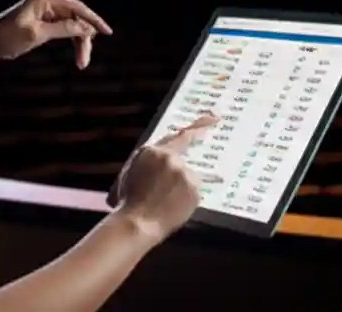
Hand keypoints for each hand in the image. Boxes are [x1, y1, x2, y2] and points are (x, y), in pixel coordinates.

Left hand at [0, 0, 113, 68]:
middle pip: (75, 17)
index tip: (107, 31)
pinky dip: (70, 40)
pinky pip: (63, 28)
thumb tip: (86, 27)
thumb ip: (63, 29)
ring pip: (71, 25)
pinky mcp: (43, 21)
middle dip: (83, 38)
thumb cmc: (8, 37)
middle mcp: (46, 2)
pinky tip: (76, 53)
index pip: (75, 6)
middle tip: (85, 61)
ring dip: (78, 42)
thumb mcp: (37, 34)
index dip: (93, 19)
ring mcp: (45, 11)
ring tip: (81, 63)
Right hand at [107, 113, 218, 242]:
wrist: (137, 223)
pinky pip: (192, 193)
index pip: (180, 135)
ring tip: (163, 204)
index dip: (199, 126)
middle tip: (183, 169)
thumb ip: (147, 162)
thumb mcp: (130, 173)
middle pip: (184, 159)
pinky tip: (172, 208)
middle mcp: (170, 157)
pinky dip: (185, 200)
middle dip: (183, 167)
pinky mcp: (193, 189)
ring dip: (179, 188)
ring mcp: (184, 173)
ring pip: (187, 178)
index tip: (214, 119)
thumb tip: (158, 161)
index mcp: (152, 150)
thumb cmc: (128, 202)